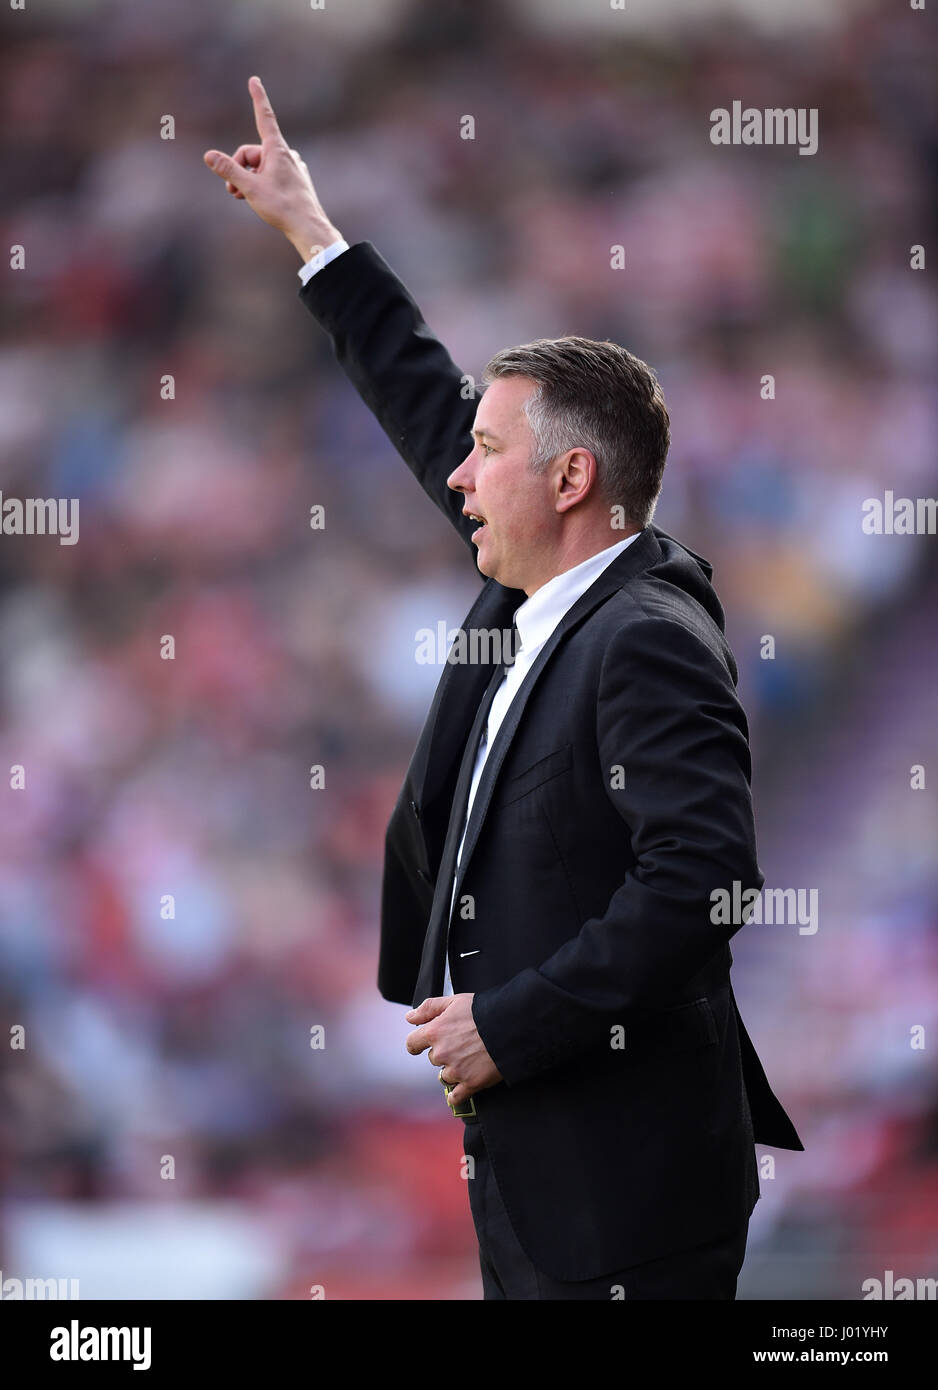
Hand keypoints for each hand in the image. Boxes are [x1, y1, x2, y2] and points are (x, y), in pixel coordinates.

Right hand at [203, 75, 342, 261]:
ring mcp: (292, 167)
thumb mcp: (249, 187)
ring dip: (248, 179)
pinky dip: (261, 184)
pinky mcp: (295, 180)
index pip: (264, 116)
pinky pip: (272, 175)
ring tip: (242, 197)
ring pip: (261, 167)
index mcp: (277, 149)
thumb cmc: (282, 207)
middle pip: (253, 153)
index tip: (254, 80)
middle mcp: (286, 154)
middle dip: (239, 169)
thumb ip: (228, 170)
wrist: (308, 228)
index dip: (258, 97)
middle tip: (232, 191)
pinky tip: (258, 199)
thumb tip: (209, 155)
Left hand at [405, 994, 502, 1108]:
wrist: (510, 1026)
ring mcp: (456, 1070)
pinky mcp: (471, 1083)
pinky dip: (457, 1095)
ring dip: (453, 1070)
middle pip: (433, 1059)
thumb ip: (428, 1008)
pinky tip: (461, 1090)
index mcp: (434, 1032)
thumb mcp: (454, 1001)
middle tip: (460, 1044)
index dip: (417, 1044)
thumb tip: (410, 1017)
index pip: (412, 1044)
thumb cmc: (483, 1011)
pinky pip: (456, 1096)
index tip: (421, 1046)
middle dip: (443, 1053)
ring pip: (445, 1076)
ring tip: (469, 1059)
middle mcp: (441, 1053)